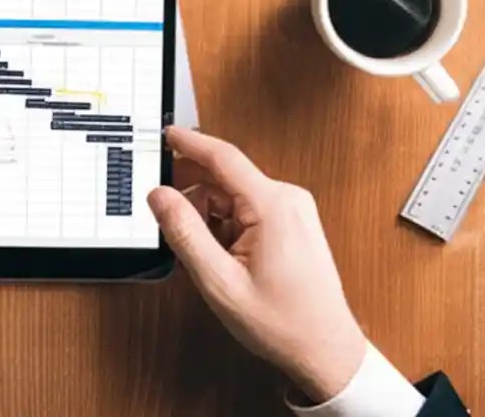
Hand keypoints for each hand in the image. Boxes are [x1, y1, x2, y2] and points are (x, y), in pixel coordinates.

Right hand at [148, 127, 366, 403]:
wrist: (325, 349)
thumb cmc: (280, 322)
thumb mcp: (219, 281)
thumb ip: (185, 233)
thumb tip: (159, 195)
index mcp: (272, 205)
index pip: (223, 157)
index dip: (189, 143)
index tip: (163, 134)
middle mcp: (287, 198)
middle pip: (224, 177)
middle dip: (193, 194)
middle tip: (168, 222)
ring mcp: (293, 209)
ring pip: (233, 195)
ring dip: (210, 216)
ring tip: (202, 256)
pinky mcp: (293, 222)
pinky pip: (248, 209)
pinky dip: (226, 224)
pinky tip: (221, 256)